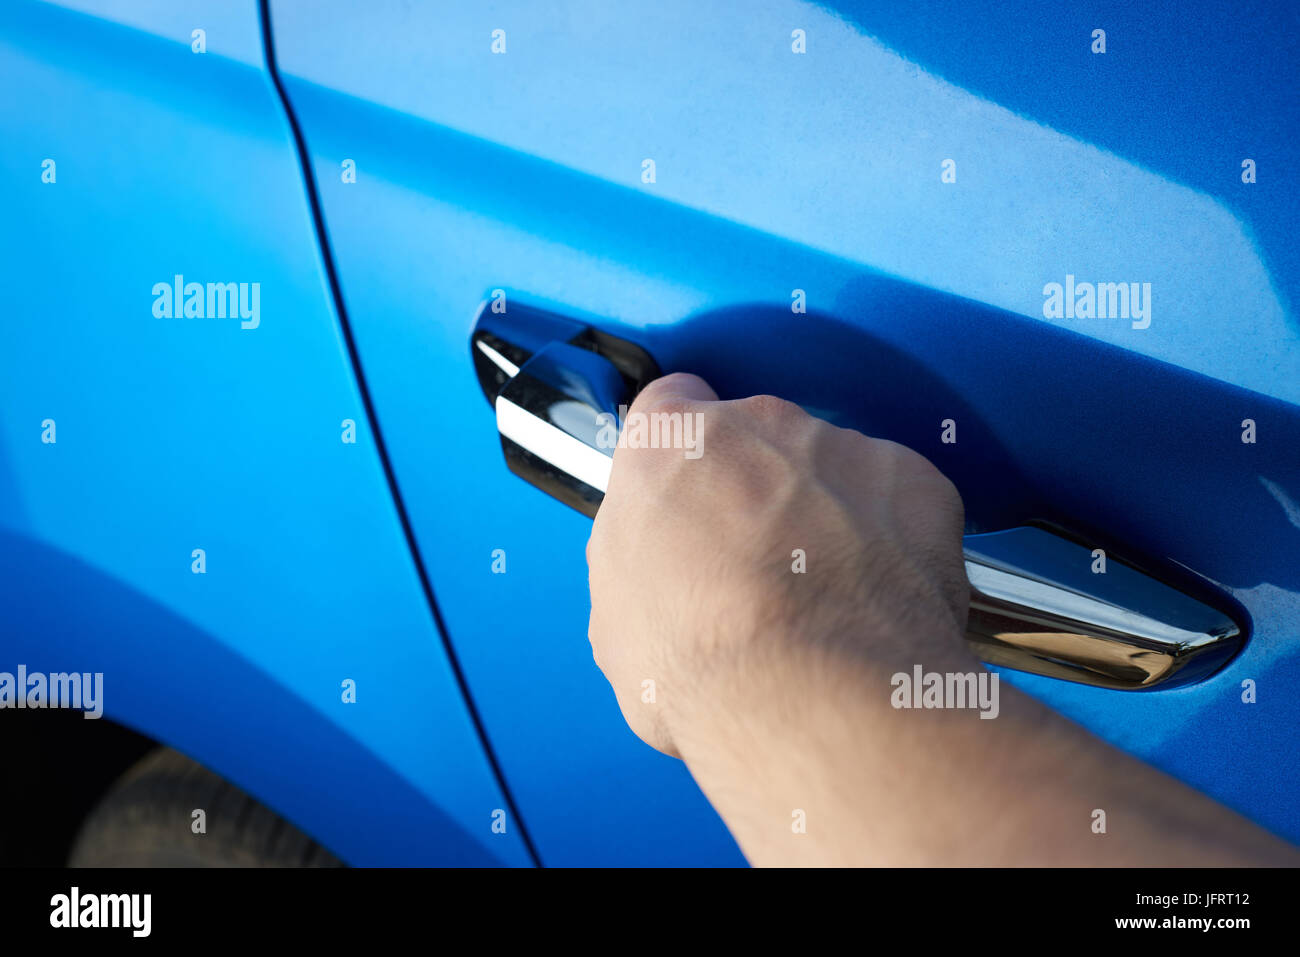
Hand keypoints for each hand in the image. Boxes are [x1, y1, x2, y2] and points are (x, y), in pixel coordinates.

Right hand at [586, 372, 971, 758]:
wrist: (812, 697)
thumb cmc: (705, 663)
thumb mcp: (616, 619)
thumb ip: (640, 558)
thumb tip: (660, 568)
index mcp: (669, 444)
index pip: (668, 405)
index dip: (680, 456)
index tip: (689, 494)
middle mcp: (757, 423)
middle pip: (755, 437)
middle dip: (756, 490)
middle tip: (757, 569)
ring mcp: (842, 446)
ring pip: (831, 468)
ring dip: (826, 514)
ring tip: (823, 598)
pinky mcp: (913, 481)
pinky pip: (898, 498)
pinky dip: (892, 538)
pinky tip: (874, 598)